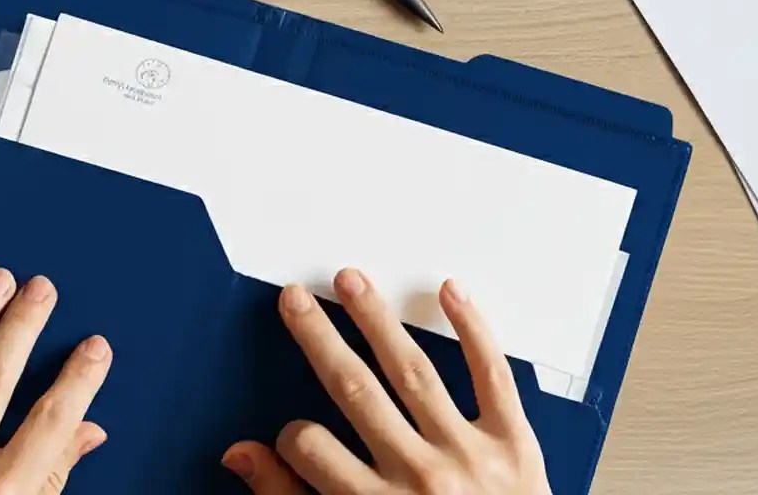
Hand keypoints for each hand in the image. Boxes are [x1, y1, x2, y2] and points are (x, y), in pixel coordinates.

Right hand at [223, 269, 550, 494]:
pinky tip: (449, 293)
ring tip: (351, 282)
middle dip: (319, 339)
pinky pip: (492, 377)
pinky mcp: (515, 445)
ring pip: (413, 372)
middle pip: (355, 391)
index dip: (291, 435)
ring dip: (376, 320)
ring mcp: (469, 456)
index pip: (310, 447)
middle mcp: (418, 478)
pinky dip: (473, 330)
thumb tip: (241, 454)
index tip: (295, 434)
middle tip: (296, 298)